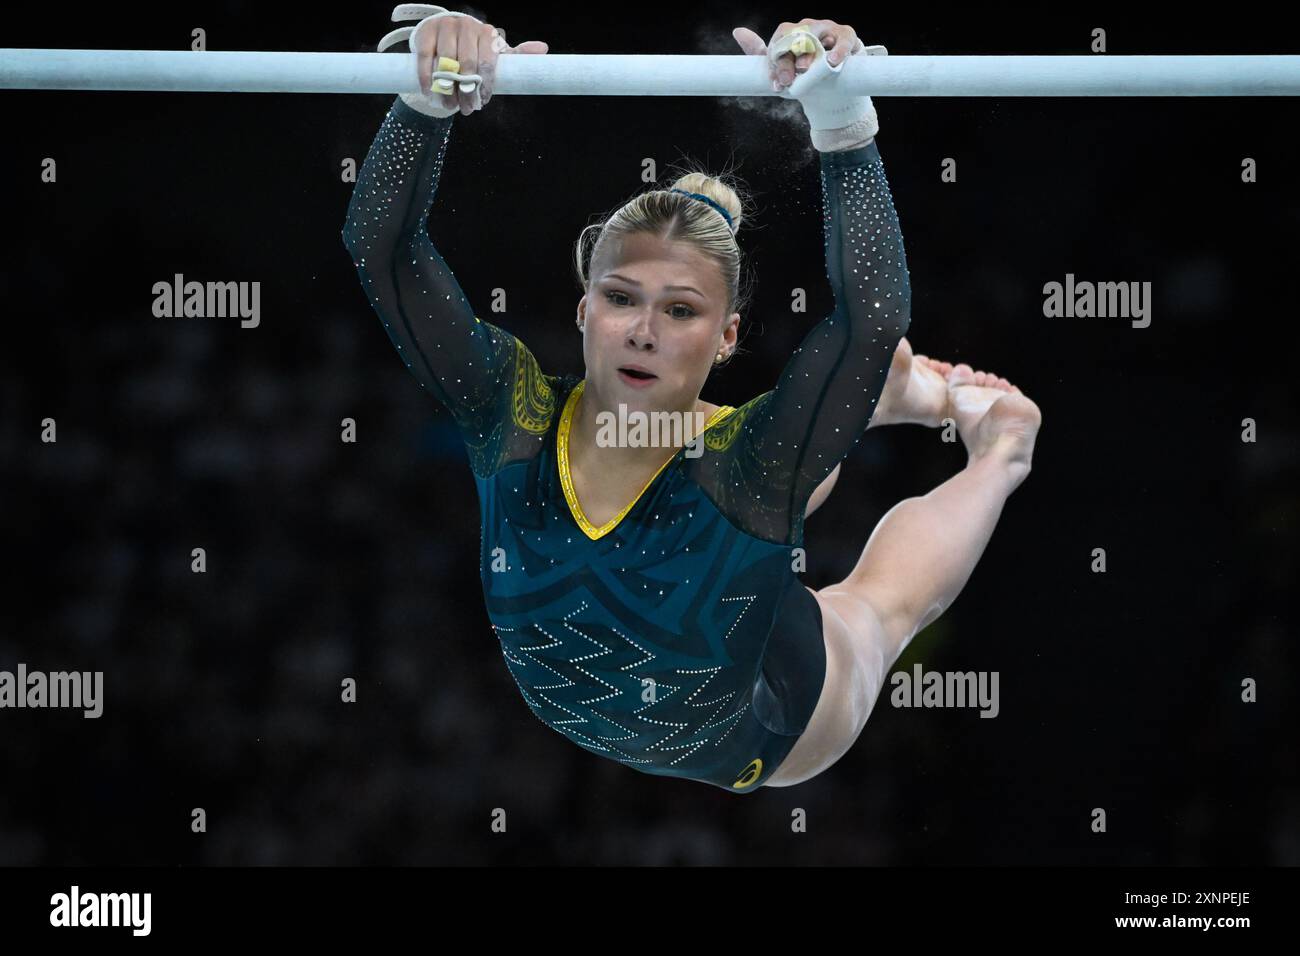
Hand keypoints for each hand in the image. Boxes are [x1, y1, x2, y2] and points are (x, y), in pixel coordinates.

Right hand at [381, 6, 547, 116]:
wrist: (445, 37)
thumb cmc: (475, 50)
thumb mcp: (496, 53)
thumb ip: (517, 55)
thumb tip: (543, 48)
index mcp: (486, 32)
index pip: (488, 62)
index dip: (485, 84)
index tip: (483, 102)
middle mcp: (466, 26)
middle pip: (467, 64)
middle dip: (467, 91)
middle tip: (467, 109)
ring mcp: (445, 27)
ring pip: (446, 62)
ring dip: (447, 88)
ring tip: (449, 105)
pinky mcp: (426, 32)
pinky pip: (425, 57)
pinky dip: (427, 77)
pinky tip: (430, 92)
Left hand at [732, 18, 864, 90]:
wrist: (830, 93)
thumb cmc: (804, 79)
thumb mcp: (780, 72)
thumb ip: (760, 55)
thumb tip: (738, 31)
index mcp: (790, 35)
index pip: (778, 42)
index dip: (775, 62)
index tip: (776, 84)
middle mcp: (807, 27)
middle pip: (794, 37)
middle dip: (788, 60)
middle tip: (788, 81)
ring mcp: (828, 29)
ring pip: (815, 34)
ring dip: (809, 53)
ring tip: (805, 70)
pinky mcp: (846, 36)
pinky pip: (843, 38)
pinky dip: (839, 49)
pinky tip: (832, 61)